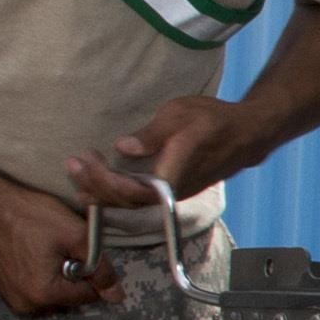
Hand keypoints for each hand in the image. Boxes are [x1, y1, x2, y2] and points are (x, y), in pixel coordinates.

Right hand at [0, 175, 121, 319]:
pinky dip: (41, 276)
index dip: (92, 271)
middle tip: (59, 247)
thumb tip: (118, 297)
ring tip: (45, 250)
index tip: (78, 249)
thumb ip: (101, 269)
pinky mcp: (5, 291)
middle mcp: (27, 306)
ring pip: (54, 295)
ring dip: (58, 277)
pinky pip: (36, 290)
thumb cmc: (32, 216)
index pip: (89, 295)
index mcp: (45, 295)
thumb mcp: (75, 236)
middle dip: (73, 275)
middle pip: (70, 298)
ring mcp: (13, 300)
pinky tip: (33, 254)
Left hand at [69, 89, 250, 208]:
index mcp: (175, 174)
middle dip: (96, 185)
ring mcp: (171, 197)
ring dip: (100, 191)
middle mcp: (172, 193)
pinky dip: (112, 194)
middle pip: (127, 203)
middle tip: (74, 162)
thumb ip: (152, 134)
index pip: (135, 191)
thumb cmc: (214, 120)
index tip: (88, 162)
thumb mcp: (180, 114)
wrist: (245, 135)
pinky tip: (93, 185)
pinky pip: (135, 201)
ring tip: (77, 172)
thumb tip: (123, 147)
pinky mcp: (168, 194)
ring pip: (130, 205)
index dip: (108, 183)